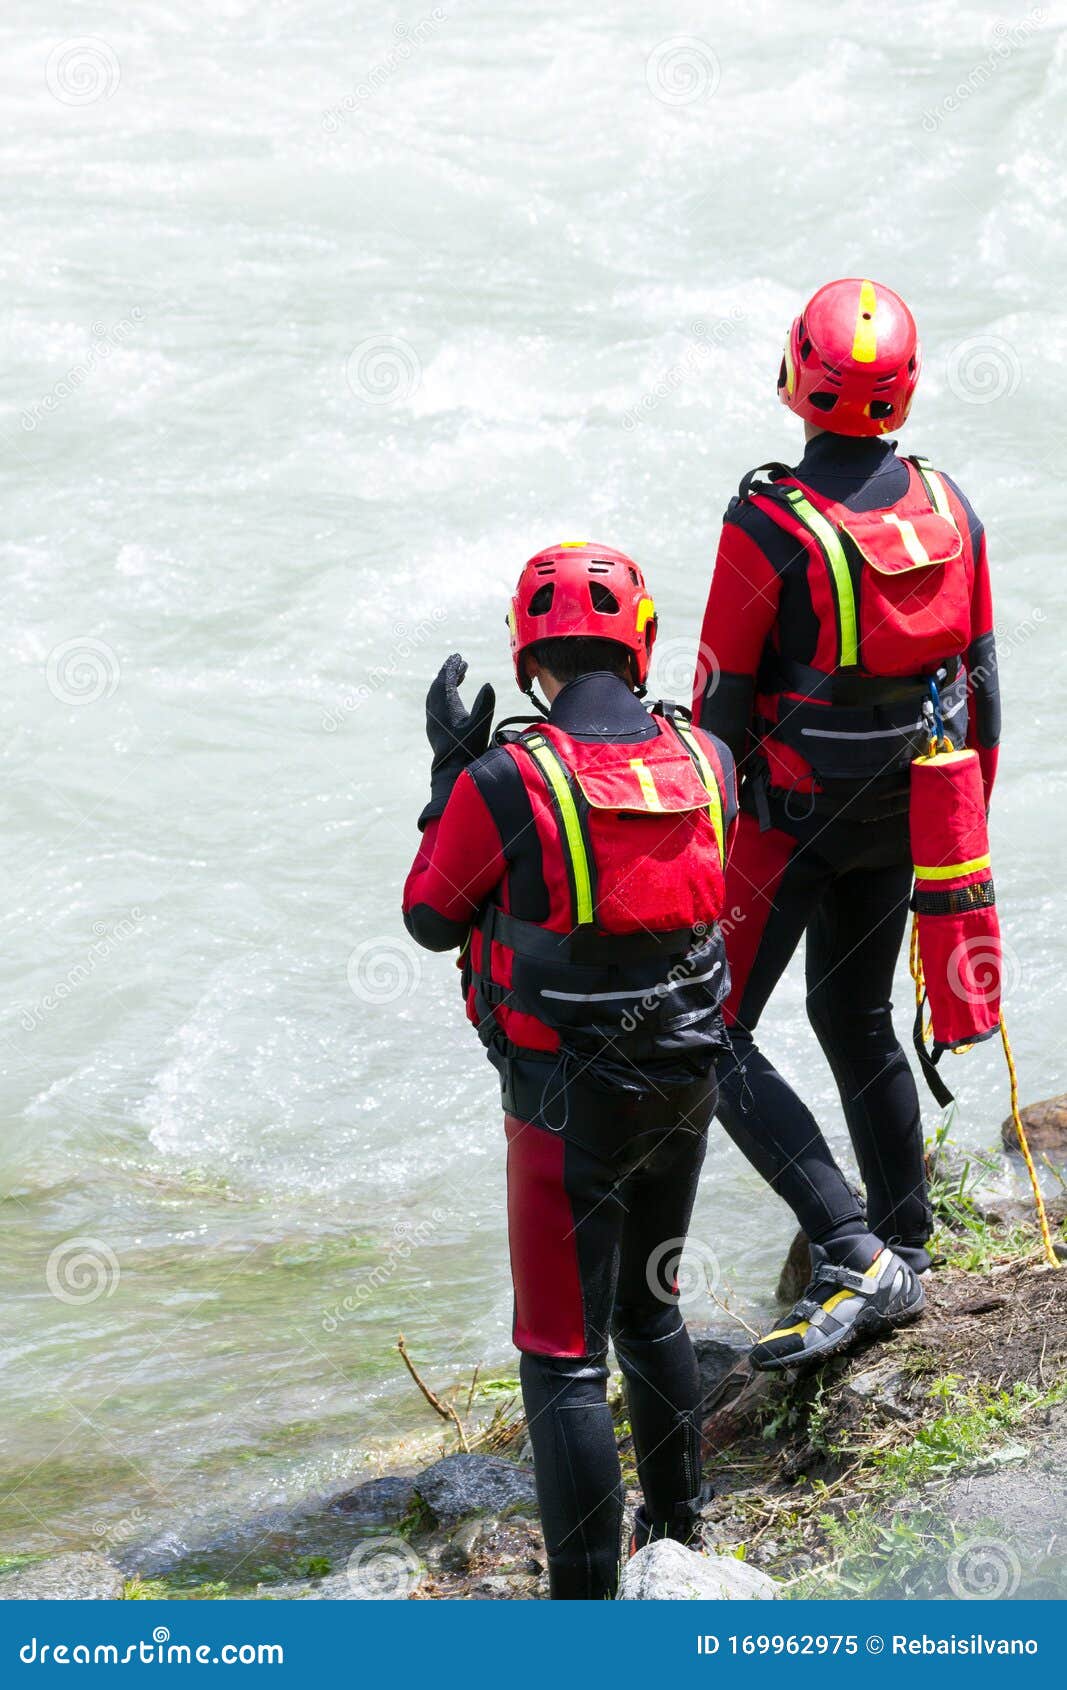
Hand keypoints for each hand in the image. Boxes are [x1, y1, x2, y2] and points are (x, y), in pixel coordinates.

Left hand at [426, 653, 494, 773]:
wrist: (451, 770)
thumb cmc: (468, 748)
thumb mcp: (481, 725)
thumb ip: (485, 704)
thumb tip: (488, 685)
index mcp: (445, 706)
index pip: (445, 680)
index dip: (451, 667)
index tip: (458, 657)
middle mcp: (435, 711)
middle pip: (438, 684)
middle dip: (449, 672)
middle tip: (460, 663)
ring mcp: (432, 719)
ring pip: (436, 694)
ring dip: (446, 682)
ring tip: (460, 676)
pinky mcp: (434, 727)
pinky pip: (435, 703)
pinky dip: (443, 694)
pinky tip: (453, 696)